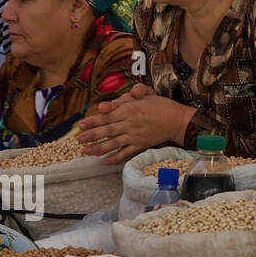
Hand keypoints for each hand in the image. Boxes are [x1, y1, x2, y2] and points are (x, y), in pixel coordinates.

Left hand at [75, 85, 194, 164]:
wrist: (177, 120)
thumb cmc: (160, 105)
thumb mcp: (145, 94)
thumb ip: (127, 96)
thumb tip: (109, 102)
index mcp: (129, 110)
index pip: (107, 116)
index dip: (93, 121)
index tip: (81, 125)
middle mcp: (129, 124)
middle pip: (107, 130)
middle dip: (91, 136)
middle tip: (78, 140)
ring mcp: (134, 136)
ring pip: (113, 143)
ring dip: (99, 148)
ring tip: (87, 152)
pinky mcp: (140, 145)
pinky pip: (125, 153)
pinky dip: (115, 158)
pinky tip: (105, 162)